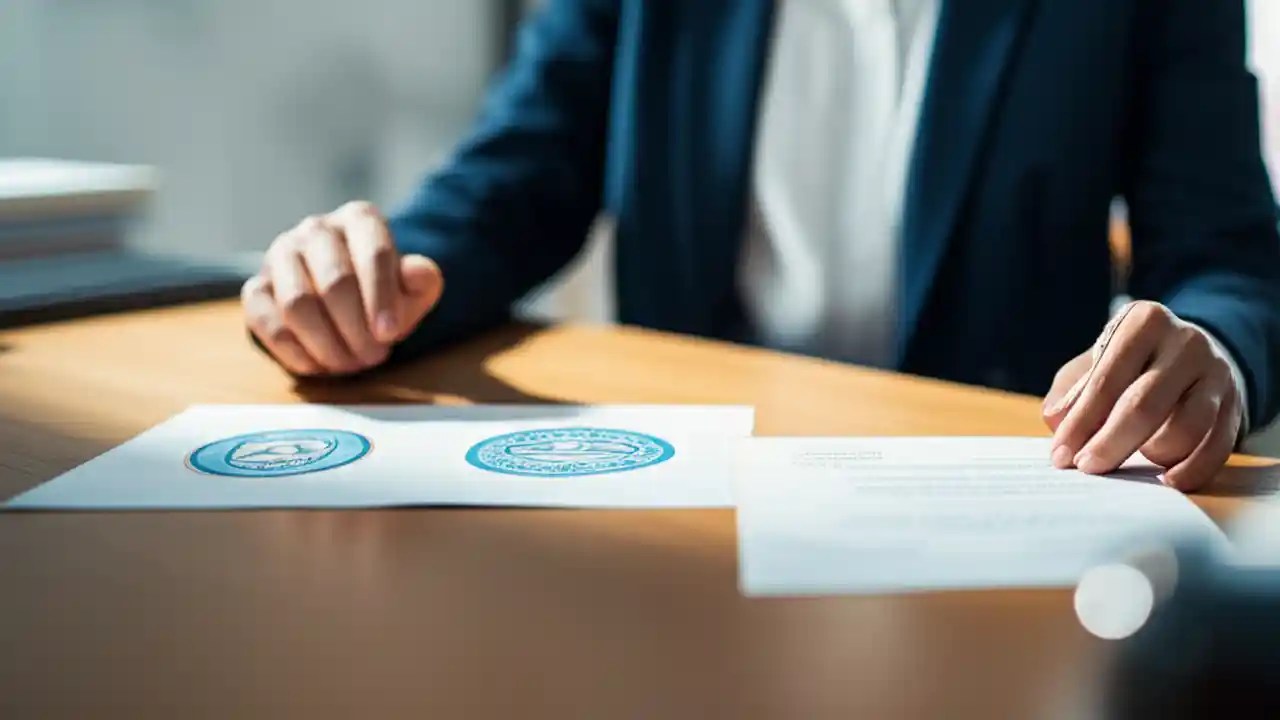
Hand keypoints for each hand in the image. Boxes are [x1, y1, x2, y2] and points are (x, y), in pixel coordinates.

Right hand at [241, 201, 443, 376]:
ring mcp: (280, 254)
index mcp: (359, 219)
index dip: (383, 299)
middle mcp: (316, 229)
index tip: (390, 334)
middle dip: (356, 329)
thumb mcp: (413, 290)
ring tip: (349, 364)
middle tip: (372, 357)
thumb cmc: (382, 295)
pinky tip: (318, 365)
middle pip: (335, 281)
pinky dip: (293, 351)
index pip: (374, 254)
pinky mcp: (256, 287)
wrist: (343, 303)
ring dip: (326, 344)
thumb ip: (422, 281)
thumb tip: (418, 273)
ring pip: (298, 303)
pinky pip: (266, 322)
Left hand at [1042, 301, 1241, 491]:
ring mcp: (1216, 373)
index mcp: (1143, 323)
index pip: (1107, 380)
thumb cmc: (1125, 365)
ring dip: (1152, 455)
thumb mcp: (1090, 365)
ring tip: (1129, 465)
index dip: (1081, 423)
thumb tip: (1059, 422)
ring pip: (1186, 428)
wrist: (1187, 356)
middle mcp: (1185, 342)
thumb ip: (1069, 392)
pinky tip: (1168, 480)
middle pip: (1144, 405)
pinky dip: (1191, 470)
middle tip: (1087, 468)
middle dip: (1110, 444)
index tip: (1062, 456)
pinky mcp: (1235, 405)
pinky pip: (1217, 446)